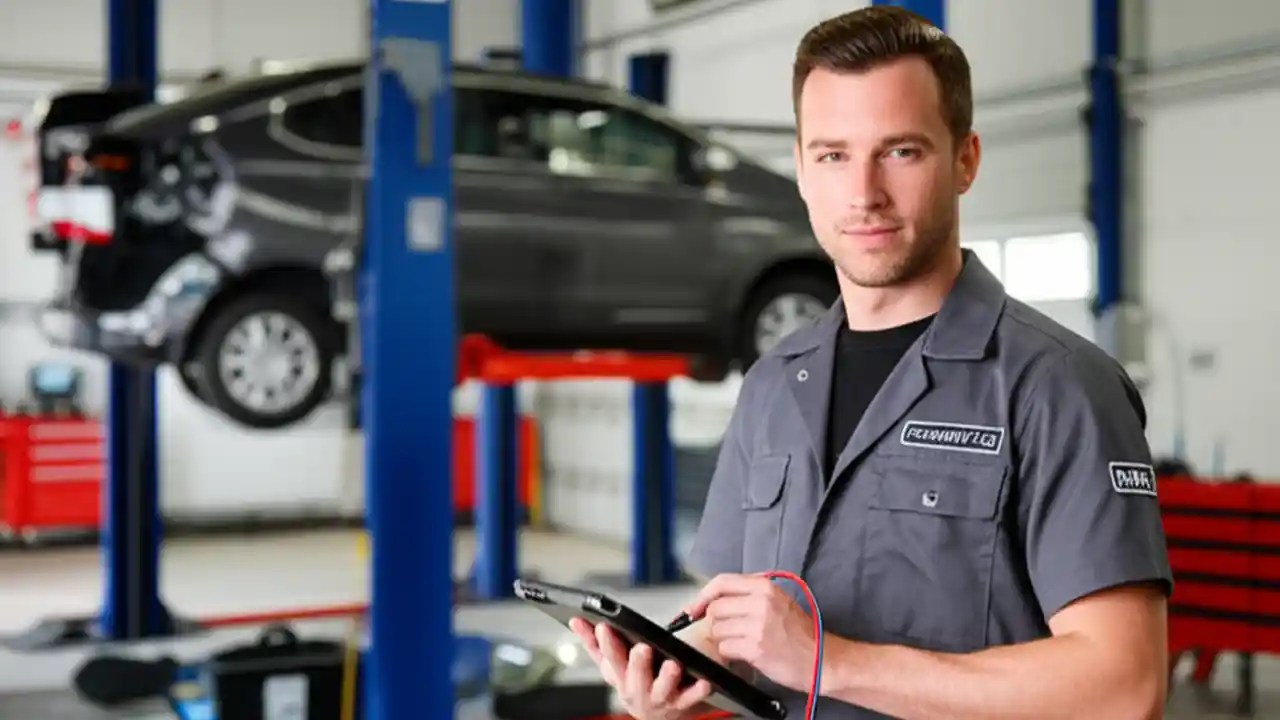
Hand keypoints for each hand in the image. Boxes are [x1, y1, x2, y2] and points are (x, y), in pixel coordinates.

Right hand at [569, 617, 713, 719]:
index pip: (610, 659)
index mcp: (618, 677)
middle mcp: (636, 691)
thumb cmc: (633, 680)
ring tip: (673, 665)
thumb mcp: (611, 664)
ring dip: (667, 678)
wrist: (658, 713)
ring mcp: (660, 700)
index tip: (605, 627)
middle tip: (642, 648)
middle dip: (637, 663)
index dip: (606, 644)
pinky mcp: (682, 705)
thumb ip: (593, 642)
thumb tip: (575, 620)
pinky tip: (704, 682)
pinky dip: (697, 692)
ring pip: (662, 690)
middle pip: (635, 676)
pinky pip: (690, 699)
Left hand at [682, 573, 819, 692]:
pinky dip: (729, 653)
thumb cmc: (799, 633)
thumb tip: (713, 599)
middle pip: (716, 607)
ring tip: (740, 642)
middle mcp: (761, 602)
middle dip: (716, 622)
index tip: (695, 608)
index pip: (721, 582)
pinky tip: (744, 653)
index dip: (703, 595)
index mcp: (765, 587)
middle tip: (727, 631)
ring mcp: (758, 625)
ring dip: (723, 639)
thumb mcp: (778, 601)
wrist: (821, 659)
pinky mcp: (755, 648)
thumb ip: (749, 594)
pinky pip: (724, 647)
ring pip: (717, 629)